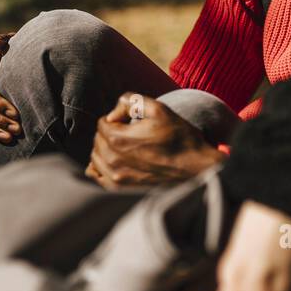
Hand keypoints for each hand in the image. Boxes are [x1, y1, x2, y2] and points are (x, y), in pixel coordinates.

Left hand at [86, 93, 225, 189]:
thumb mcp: (159, 108)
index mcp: (118, 139)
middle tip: (132, 134)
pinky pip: (97, 177)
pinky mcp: (120, 190)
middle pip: (98, 140)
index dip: (118, 118)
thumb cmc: (179, 137)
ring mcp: (115, 178)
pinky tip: (116, 164)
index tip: (133, 122)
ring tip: (126, 148)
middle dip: (110, 134)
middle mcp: (113, 160)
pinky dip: (101, 168)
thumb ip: (130, 101)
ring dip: (106, 150)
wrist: (195, 169)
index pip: (102, 123)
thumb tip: (113, 114)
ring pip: (96, 158)